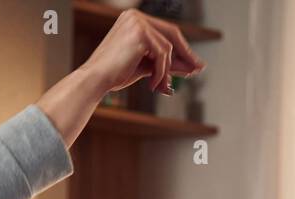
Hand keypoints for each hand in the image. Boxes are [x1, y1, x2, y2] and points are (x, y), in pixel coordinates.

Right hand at [84, 9, 205, 94]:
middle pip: (171, 34)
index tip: (194, 61)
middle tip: (198, 69)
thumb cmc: (115, 74)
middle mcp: (135, 16)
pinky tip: (152, 85)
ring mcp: (137, 23)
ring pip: (167, 48)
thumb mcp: (146, 66)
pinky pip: (162, 55)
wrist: (95, 80)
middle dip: (186, 53)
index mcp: (133, 19)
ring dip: (166, 71)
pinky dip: (161, 72)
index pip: (165, 31)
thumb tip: (191, 66)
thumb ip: (165, 63)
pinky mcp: (140, 34)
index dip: (182, 47)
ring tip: (159, 87)